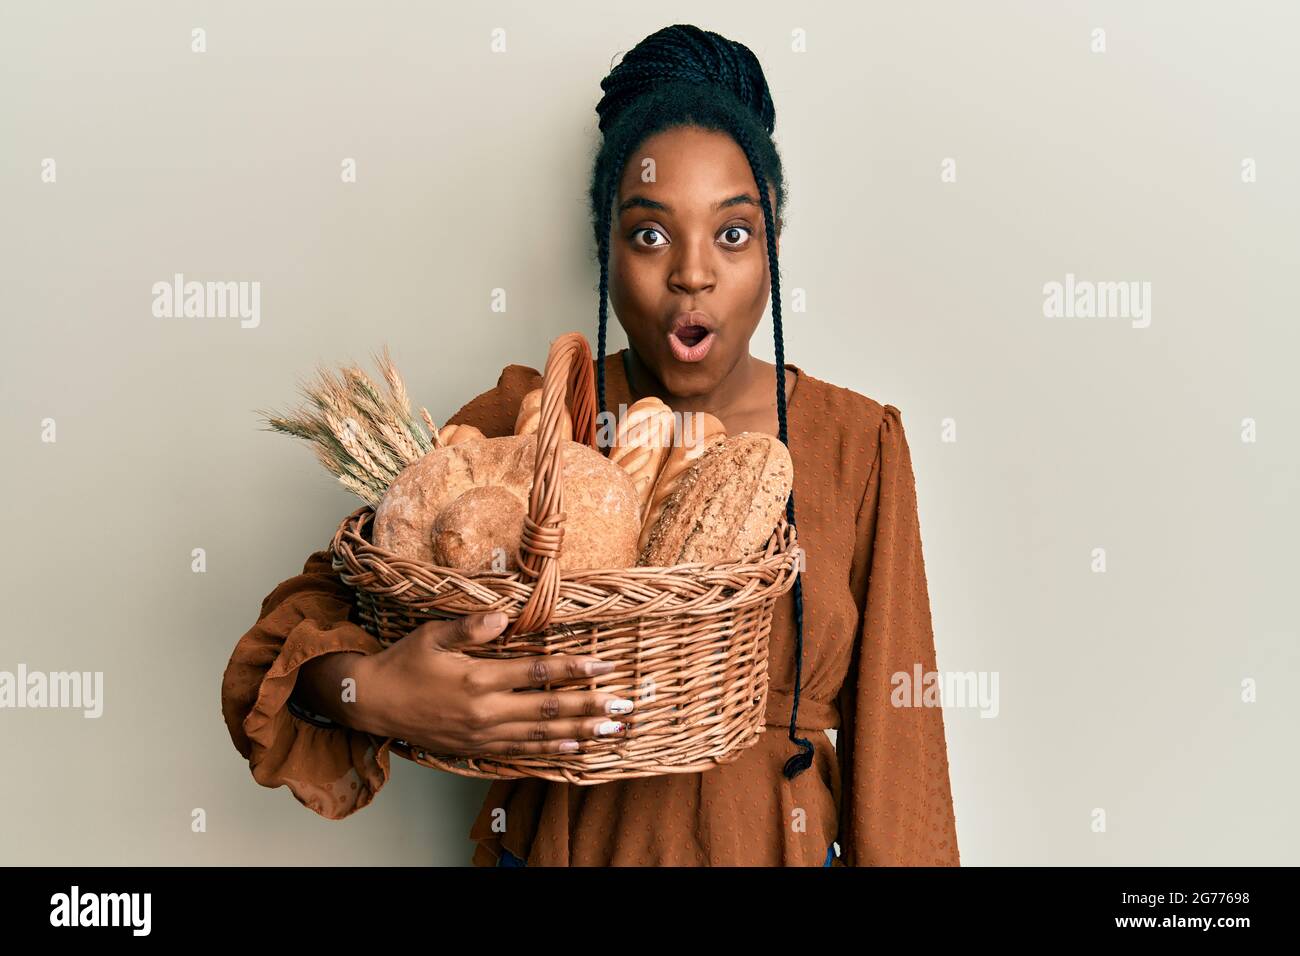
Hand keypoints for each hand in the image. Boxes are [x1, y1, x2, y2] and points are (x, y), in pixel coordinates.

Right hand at [350, 612, 632, 756]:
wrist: (372, 703)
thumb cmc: (403, 663)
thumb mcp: (432, 635)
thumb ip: (470, 627)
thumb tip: (503, 617)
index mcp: (477, 679)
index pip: (537, 673)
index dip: (573, 670)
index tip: (604, 666)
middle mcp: (485, 712)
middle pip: (548, 710)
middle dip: (590, 707)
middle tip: (624, 706)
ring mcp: (483, 735)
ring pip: (541, 735)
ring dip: (581, 732)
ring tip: (612, 730)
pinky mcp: (477, 749)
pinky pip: (522, 752)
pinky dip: (551, 751)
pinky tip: (575, 749)